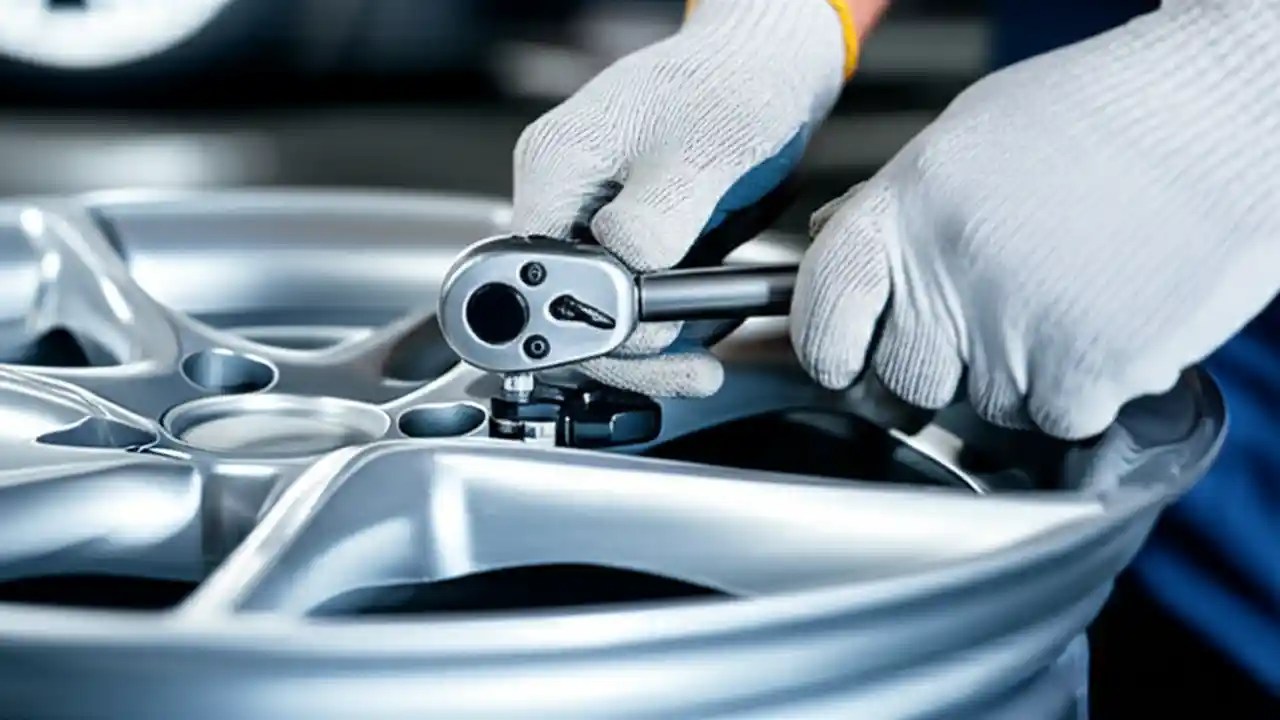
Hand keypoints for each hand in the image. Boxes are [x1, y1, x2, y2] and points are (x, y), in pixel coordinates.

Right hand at [511, 0, 847, 396]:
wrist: (760, 65)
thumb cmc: (730, 84)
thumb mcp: (700, 150)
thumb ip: (655, 219)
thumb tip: (625, 283)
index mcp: (555, 168)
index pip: (534, 274)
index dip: (583, 318)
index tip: (644, 337)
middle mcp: (560, 197)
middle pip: (558, 307)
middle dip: (624, 351)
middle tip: (689, 368)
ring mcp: (588, 218)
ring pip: (594, 314)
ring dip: (647, 348)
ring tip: (702, 359)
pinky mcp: (622, 236)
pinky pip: (627, 301)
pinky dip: (664, 326)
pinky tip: (704, 328)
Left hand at [791, 2, 1279, 438]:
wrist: (1228, 112)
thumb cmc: (1103, 116)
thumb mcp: (969, 141)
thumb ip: (894, 206)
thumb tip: (829, 241)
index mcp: (903, 207)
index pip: (823, 313)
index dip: (830, 350)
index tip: (847, 361)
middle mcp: (945, 271)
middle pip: (906, 380)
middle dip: (946, 366)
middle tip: (1006, 311)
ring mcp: (1012, 329)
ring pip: (987, 408)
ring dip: (1027, 375)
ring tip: (1076, 293)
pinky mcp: (1084, 372)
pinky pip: (1057, 421)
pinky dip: (1088, 391)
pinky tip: (1115, 319)